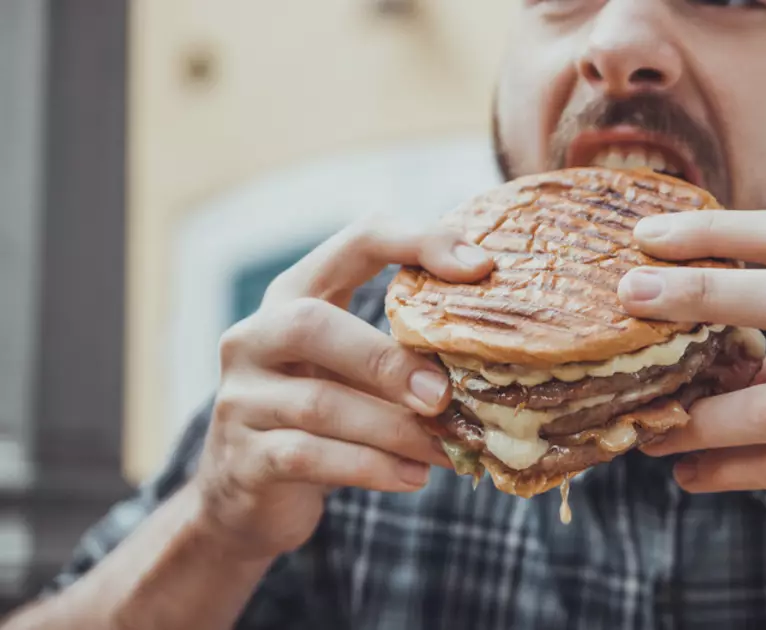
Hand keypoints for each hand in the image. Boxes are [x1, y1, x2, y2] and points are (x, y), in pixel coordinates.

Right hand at [193, 214, 492, 559]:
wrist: (248, 497)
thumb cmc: (323, 419)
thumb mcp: (357, 373)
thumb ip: (404, 353)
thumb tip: (497, 360)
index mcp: (295, 294)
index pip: (357, 240)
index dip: (418, 242)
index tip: (480, 267)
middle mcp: (255, 336)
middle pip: (312, 324)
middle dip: (387, 360)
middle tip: (445, 397)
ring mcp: (241, 397)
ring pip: (320, 403)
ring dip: (396, 430)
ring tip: (448, 450)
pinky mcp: (244, 458)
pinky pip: (310, 456)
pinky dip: (372, 469)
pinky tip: (413, 477)